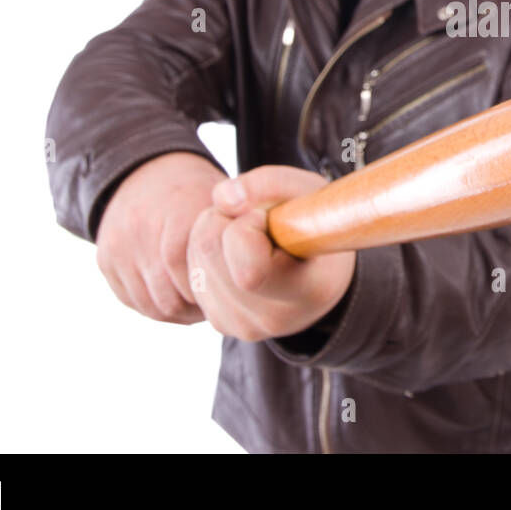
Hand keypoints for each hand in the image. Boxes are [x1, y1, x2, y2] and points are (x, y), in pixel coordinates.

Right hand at [95, 151, 221, 323]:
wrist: (146, 170)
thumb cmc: (197, 193)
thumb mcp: (223, 205)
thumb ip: (238, 238)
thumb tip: (251, 281)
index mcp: (178, 215)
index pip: (195, 277)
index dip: (216, 292)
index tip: (231, 291)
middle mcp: (143, 231)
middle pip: (172, 299)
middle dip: (197, 306)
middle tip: (216, 300)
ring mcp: (121, 246)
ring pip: (153, 306)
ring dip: (178, 309)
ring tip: (198, 297)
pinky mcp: (106, 258)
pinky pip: (133, 301)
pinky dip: (155, 304)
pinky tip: (174, 290)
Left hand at [188, 166, 355, 341]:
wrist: (321, 273)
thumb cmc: (317, 226)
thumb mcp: (310, 192)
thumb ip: (271, 184)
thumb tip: (221, 198)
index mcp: (308, 292)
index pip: (248, 268)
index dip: (249, 225)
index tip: (270, 218)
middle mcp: (274, 319)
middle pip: (208, 249)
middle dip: (224, 218)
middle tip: (255, 218)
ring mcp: (242, 326)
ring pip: (194, 257)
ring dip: (212, 231)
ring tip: (248, 235)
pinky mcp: (219, 322)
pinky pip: (189, 272)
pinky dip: (204, 251)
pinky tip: (234, 253)